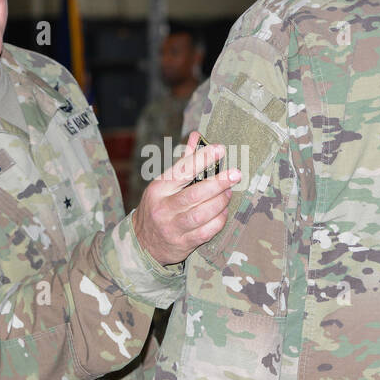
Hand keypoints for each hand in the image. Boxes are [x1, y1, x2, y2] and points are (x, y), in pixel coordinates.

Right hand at [133, 131, 240, 264]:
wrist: (143, 243)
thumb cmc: (159, 206)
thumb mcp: (164, 184)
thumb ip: (184, 161)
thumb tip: (197, 136)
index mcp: (159, 188)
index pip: (182, 170)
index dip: (202, 159)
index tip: (220, 149)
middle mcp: (164, 208)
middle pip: (194, 194)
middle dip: (218, 182)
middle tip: (235, 174)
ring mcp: (172, 228)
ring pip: (202, 213)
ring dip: (220, 201)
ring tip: (229, 192)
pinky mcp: (183, 243)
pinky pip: (207, 231)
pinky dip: (219, 220)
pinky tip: (223, 212)